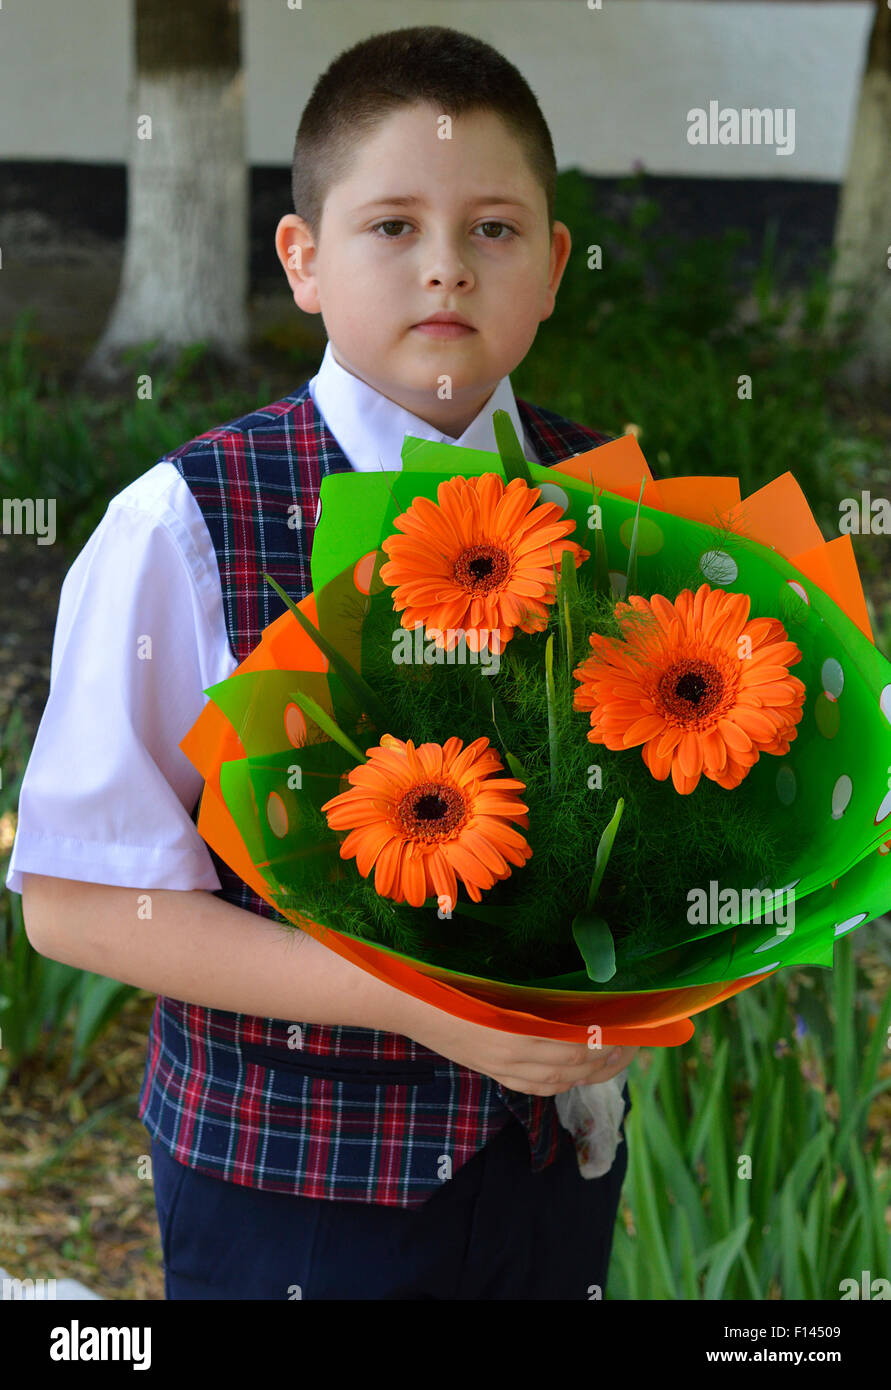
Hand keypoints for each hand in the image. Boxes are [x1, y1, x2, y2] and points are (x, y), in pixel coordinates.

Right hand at [394, 994, 638, 1095]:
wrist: (409, 999)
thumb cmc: (452, 974)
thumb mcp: (500, 975)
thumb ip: (540, 985)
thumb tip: (585, 986)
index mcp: (519, 1025)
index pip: (582, 1041)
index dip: (612, 1038)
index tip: (635, 1025)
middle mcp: (515, 1054)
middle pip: (579, 1064)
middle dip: (613, 1056)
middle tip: (635, 1040)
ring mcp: (504, 1068)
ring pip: (563, 1080)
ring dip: (594, 1072)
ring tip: (616, 1056)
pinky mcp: (496, 1074)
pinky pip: (540, 1088)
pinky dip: (566, 1082)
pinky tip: (578, 1072)